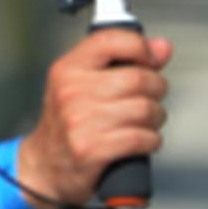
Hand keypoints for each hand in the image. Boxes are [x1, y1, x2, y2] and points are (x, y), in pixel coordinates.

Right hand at [16, 30, 171, 205]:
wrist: (45, 167)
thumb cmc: (68, 124)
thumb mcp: (84, 84)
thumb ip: (123, 62)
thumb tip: (162, 48)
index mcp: (69, 69)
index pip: (111, 40)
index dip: (140, 47)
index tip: (150, 60)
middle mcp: (72, 92)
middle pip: (138, 78)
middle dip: (157, 88)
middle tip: (153, 97)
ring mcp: (80, 121)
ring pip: (144, 109)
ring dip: (156, 117)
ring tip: (148, 121)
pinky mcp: (91, 150)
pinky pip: (141, 138)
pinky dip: (152, 140)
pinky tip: (144, 140)